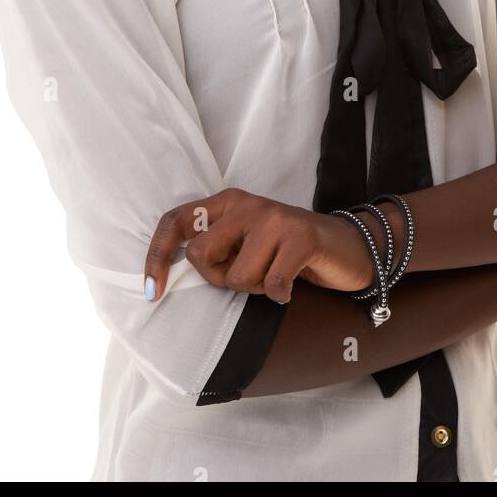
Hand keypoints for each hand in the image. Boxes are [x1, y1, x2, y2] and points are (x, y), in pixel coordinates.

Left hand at [142, 188, 374, 304]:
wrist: (345, 247)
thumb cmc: (286, 252)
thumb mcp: (245, 243)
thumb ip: (215, 248)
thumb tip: (171, 276)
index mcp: (228, 202)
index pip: (177, 220)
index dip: (157, 255)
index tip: (152, 291)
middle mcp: (248, 204)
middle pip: (202, 255)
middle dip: (220, 279)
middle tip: (247, 277)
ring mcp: (276, 218)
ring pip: (238, 276)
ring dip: (256, 289)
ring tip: (275, 276)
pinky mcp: (301, 237)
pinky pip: (272, 284)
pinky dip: (280, 295)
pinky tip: (291, 286)